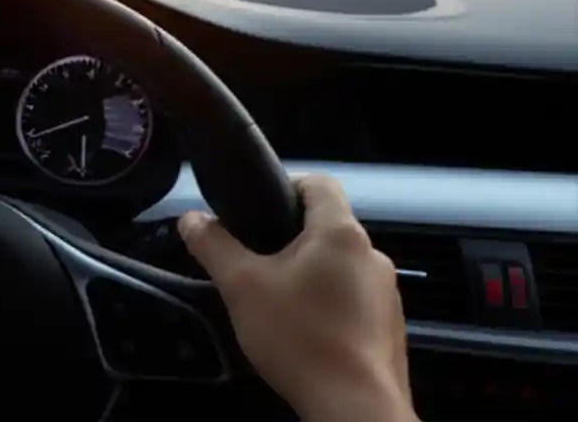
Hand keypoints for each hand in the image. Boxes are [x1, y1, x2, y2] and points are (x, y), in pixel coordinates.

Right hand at [179, 174, 414, 421]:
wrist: (353, 406)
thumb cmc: (298, 335)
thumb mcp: (241, 287)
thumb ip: (214, 246)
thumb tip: (190, 218)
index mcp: (341, 232)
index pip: (318, 182)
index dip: (284, 185)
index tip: (255, 210)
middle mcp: (373, 254)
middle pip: (326, 227)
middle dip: (289, 240)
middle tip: (253, 263)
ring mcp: (388, 293)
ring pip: (340, 266)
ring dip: (310, 274)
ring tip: (276, 302)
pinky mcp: (390, 326)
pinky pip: (354, 299)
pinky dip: (329, 304)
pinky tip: (305, 331)